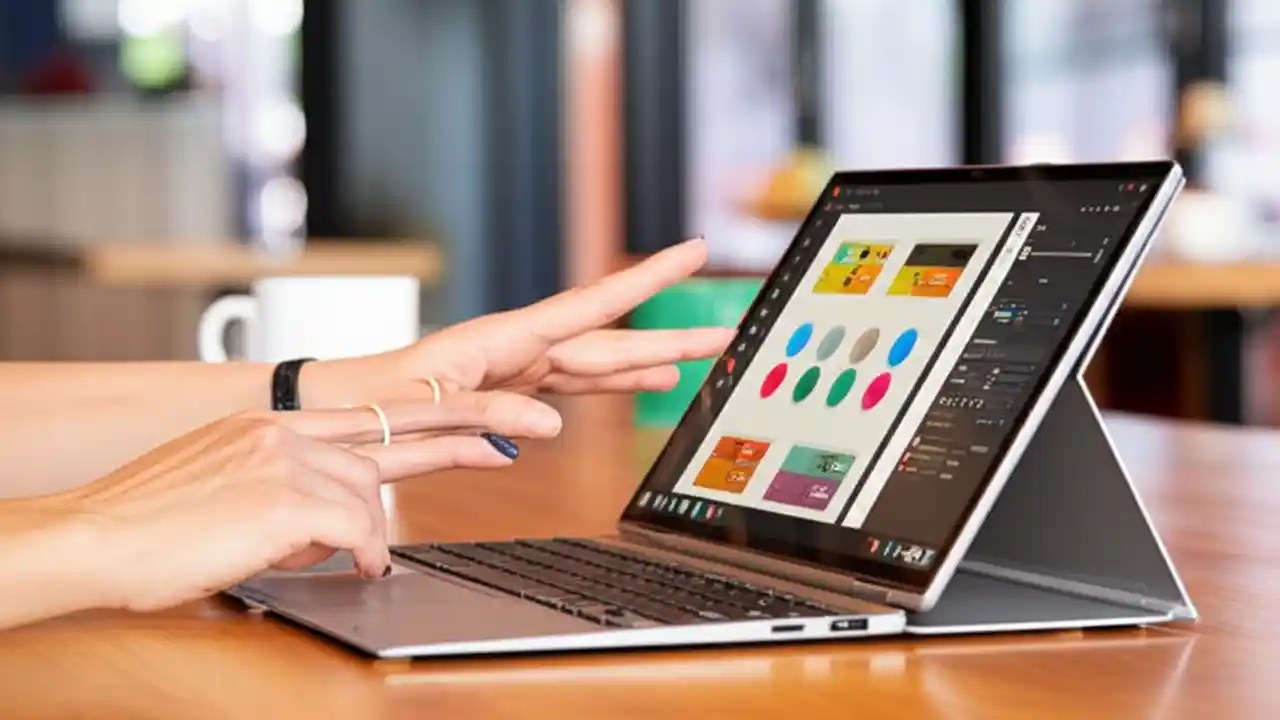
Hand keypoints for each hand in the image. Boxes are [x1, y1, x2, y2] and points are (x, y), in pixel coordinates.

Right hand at [48, 393, 559, 612]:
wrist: (95, 535)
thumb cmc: (151, 522)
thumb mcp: (225, 484)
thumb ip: (291, 489)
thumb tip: (338, 520)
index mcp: (275, 424)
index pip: (380, 413)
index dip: (439, 415)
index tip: (488, 415)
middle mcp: (289, 430)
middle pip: (403, 431)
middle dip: (475, 430)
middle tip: (534, 426)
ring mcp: (289, 460)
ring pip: (371, 497)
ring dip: (366, 536)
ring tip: (343, 556)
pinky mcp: (286, 498)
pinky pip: (357, 530)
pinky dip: (361, 554)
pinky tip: (351, 565)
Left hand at [304, 238, 734, 405]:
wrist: (340, 406)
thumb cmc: (373, 401)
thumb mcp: (427, 411)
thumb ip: (491, 416)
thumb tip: (554, 428)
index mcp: (503, 338)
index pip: (591, 303)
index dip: (647, 280)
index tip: (692, 252)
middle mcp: (521, 347)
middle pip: (611, 338)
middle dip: (671, 333)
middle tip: (727, 329)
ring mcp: (521, 368)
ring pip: (600, 361)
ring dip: (650, 359)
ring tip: (701, 355)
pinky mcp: (514, 389)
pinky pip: (576, 384)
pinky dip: (615, 385)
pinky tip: (646, 384)